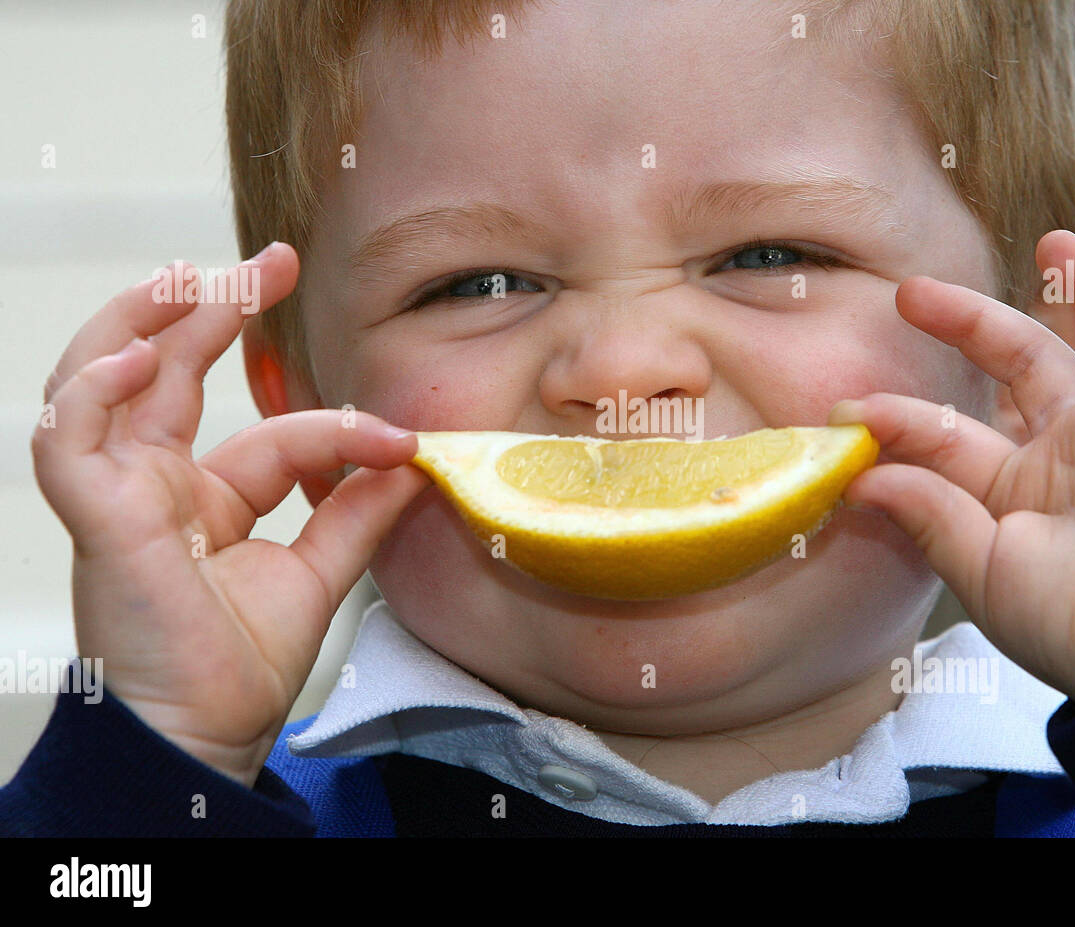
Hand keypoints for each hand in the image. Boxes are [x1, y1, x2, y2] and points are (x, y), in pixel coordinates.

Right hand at [31, 245, 427, 786]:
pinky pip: (69, 435)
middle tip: (270, 262)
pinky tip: (138, 355)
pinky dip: (94, 389)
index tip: (398, 436)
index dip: (333, 425)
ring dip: (144, 318)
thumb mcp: (317, 572)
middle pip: (164, 370)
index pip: (268, 431)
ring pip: (100, 378)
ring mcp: (116, 492)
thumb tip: (412, 457)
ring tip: (196, 275)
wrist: (209, 734)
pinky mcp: (92, 514)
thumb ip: (357, 512)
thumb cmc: (240, 667)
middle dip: (211, 306)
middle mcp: (152, 483)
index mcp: (201, 496)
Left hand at [831, 230, 1074, 708]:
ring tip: (1052, 242)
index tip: (850, 412)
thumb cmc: (1067, 625)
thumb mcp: (978, 566)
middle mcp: (1070, 448)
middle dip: (972, 322)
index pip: (950, 428)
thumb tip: (859, 475)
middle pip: (1021, 362)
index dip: (901, 417)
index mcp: (1016, 487)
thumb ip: (926, 511)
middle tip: (911, 291)